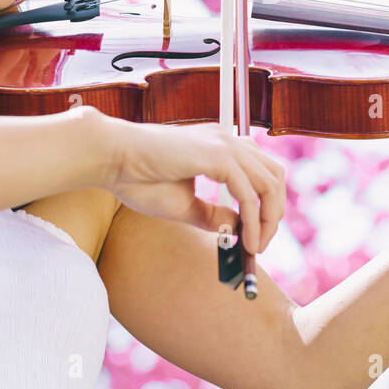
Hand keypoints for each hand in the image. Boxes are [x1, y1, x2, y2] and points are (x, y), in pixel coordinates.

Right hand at [91, 113, 285, 254]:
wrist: (112, 158)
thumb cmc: (139, 177)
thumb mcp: (184, 204)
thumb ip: (213, 215)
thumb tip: (239, 229)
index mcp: (221, 146)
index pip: (262, 172)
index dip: (266, 205)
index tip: (256, 236)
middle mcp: (228, 140)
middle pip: (276, 176)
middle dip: (274, 213)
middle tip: (261, 244)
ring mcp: (224, 144)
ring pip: (269, 184)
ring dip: (268, 219)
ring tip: (256, 247)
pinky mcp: (217, 155)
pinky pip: (249, 193)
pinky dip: (253, 220)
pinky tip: (246, 242)